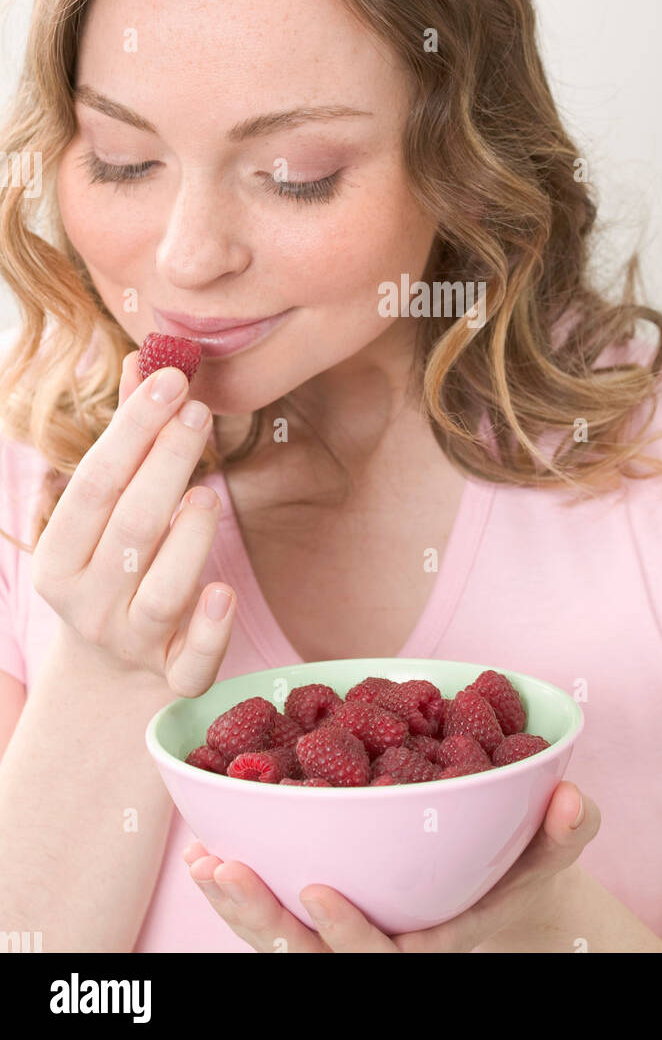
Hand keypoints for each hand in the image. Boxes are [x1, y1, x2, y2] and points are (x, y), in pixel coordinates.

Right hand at [31, 348, 233, 695]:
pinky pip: (192, 660)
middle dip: (165, 463)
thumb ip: (125, 443)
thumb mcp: (103, 515)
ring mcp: (131, 645)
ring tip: (206, 493)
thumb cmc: (112, 569)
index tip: (168, 380)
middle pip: (132, 528)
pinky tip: (223, 591)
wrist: (108, 677)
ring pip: (163, 591)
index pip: (93, 486)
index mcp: (59, 560)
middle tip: (197, 411)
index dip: (131, 430)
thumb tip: (143, 361)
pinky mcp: (174, 678)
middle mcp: (88, 605)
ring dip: (189, 537)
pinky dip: (209, 628)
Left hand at [184, 779, 598, 951]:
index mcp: (435, 938)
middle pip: (314, 957)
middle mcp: (385, 946)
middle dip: (265, 919)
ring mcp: (348, 938)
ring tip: (201, 859)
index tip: (317, 890)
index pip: (388, 955)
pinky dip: (236, 892)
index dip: (350, 932)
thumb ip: (565, 830)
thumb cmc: (522, 865)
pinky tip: (203, 852)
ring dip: (237, 907)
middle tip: (226, 868)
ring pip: (283, 944)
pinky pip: (273, 919)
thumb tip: (571, 797)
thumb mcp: (553, 849)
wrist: (498, 890)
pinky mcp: (322, 918)